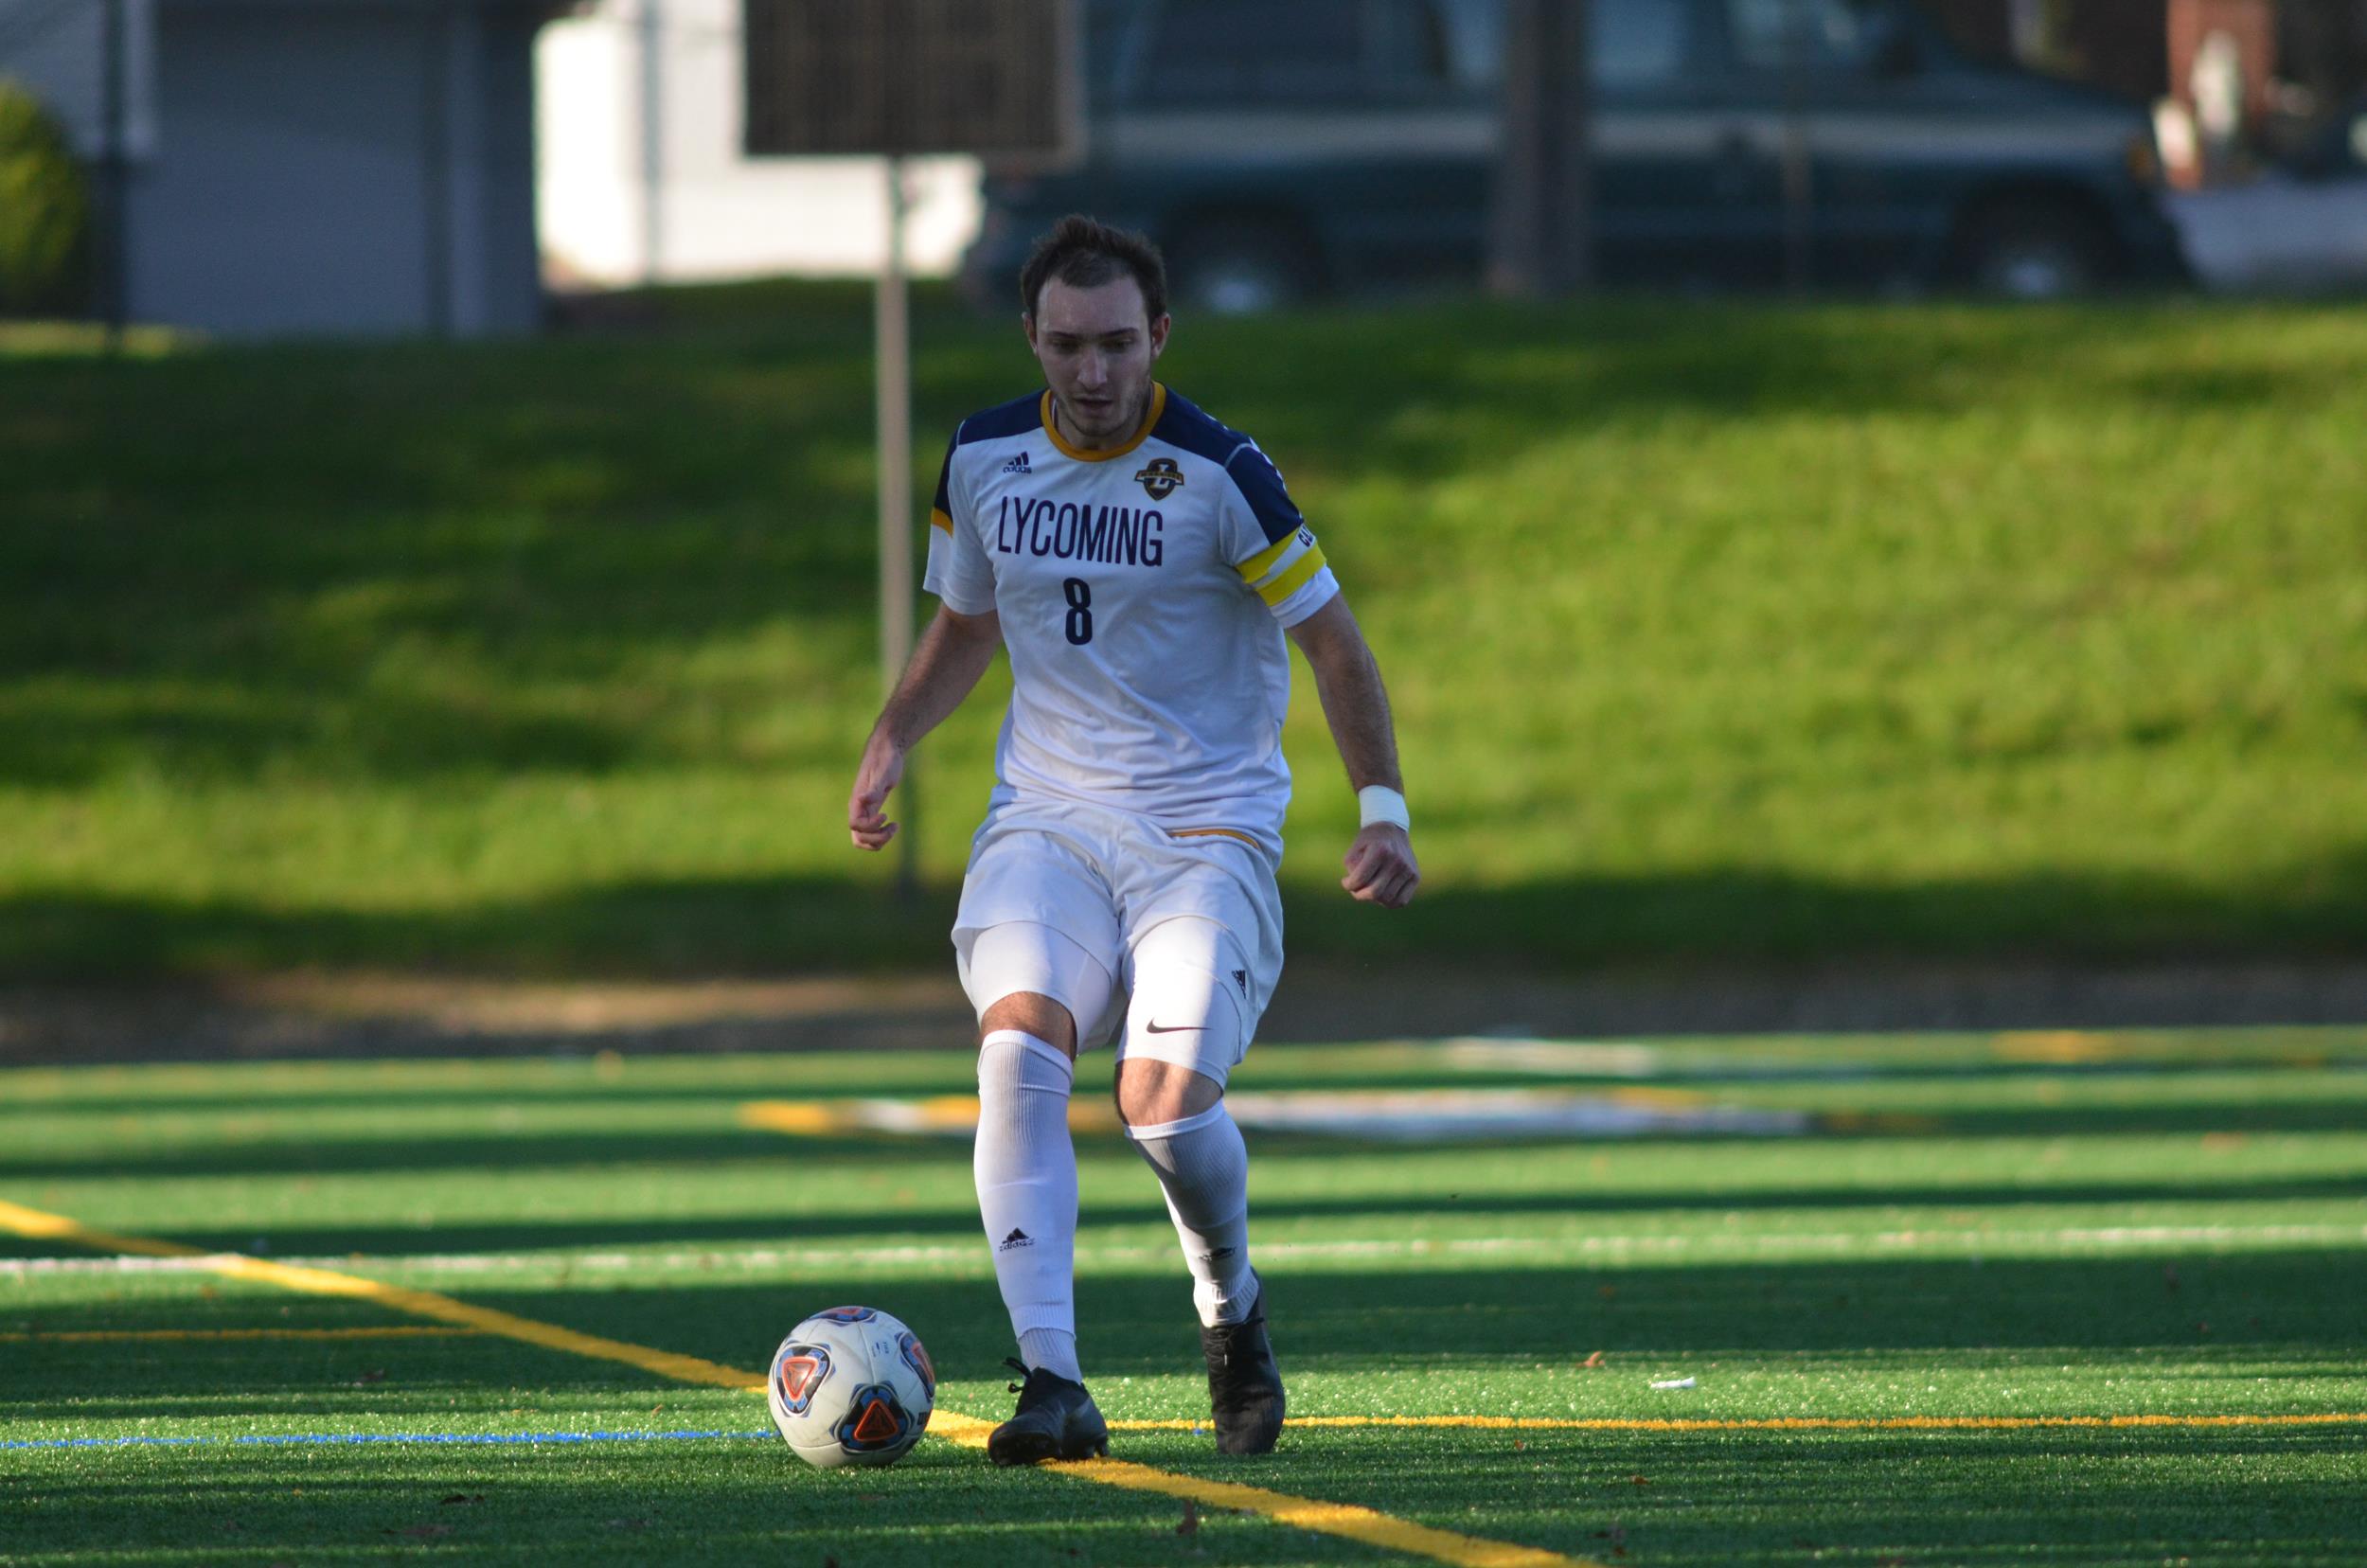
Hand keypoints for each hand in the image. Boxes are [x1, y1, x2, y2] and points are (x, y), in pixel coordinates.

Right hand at [847, 731, 905, 850]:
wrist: (886, 750)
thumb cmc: (884, 760)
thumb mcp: (883, 774)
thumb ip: (873, 790)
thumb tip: (862, 800)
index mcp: (856, 801)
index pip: (855, 826)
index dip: (871, 826)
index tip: (886, 815)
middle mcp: (857, 809)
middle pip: (858, 838)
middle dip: (876, 839)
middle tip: (894, 826)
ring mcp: (864, 811)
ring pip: (863, 838)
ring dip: (879, 840)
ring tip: (895, 827)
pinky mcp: (872, 810)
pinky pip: (871, 832)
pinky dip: (881, 835)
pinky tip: (894, 824)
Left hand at [1341, 824, 1418, 907]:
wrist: (1391, 829)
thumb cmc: (1369, 842)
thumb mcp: (1354, 850)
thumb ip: (1352, 871)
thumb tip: (1358, 891)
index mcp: (1380, 850)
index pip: (1360, 879)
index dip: (1348, 885)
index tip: (1345, 881)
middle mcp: (1397, 860)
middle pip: (1374, 893)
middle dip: (1359, 895)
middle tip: (1356, 889)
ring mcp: (1408, 869)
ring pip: (1388, 900)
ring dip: (1374, 899)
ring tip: (1369, 889)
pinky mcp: (1415, 876)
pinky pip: (1401, 901)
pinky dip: (1389, 902)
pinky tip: (1382, 893)